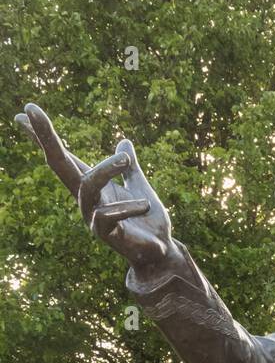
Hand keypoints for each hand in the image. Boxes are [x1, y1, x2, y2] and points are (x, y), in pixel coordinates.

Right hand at [14, 103, 172, 270]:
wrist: (161, 252)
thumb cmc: (147, 222)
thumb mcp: (140, 187)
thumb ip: (131, 168)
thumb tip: (124, 142)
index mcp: (91, 185)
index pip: (63, 156)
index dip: (43, 136)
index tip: (24, 111)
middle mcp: (86, 199)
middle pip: (59, 163)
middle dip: (45, 137)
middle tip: (31, 109)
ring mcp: (92, 217)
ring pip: (87, 185)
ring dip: (105, 169)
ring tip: (126, 160)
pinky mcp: (106, 235)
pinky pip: (108, 216)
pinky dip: (127, 207)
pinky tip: (144, 204)